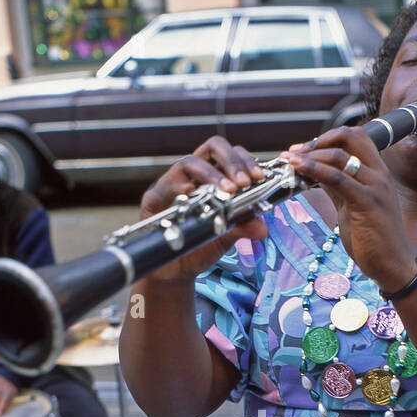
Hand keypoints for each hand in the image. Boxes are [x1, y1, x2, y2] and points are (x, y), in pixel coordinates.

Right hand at [137, 137, 270, 283]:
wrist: (177, 270)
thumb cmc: (201, 245)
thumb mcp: (227, 236)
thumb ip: (243, 227)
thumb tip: (262, 227)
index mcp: (216, 177)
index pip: (232, 155)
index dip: (246, 160)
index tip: (258, 177)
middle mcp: (195, 174)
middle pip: (212, 147)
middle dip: (231, 161)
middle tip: (243, 182)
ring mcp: (173, 183)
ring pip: (189, 162)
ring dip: (210, 174)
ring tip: (226, 191)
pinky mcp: (153, 198)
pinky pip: (165, 185)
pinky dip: (180, 187)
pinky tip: (193, 195)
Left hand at [283, 127, 413, 290]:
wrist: (392, 265)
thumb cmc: (374, 240)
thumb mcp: (352, 207)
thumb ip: (338, 188)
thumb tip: (316, 172)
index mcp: (377, 173)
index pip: (355, 137)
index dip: (327, 138)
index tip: (303, 150)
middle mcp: (379, 174)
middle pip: (350, 136)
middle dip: (319, 140)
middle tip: (296, 153)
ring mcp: (375, 186)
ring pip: (340, 155)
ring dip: (310, 154)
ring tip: (290, 160)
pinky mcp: (368, 202)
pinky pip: (337, 178)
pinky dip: (314, 170)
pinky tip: (299, 169)